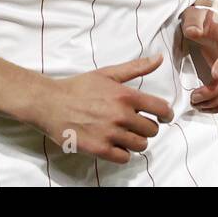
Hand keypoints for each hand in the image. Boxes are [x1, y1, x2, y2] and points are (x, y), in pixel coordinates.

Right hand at [32, 53, 173, 163]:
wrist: (50, 103)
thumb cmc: (79, 87)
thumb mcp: (108, 73)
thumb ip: (136, 68)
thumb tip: (159, 58)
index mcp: (126, 95)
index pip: (160, 108)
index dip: (167, 114)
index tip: (164, 117)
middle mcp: (120, 115)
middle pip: (152, 130)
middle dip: (147, 127)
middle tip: (136, 124)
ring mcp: (110, 134)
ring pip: (140, 145)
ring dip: (136, 141)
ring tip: (125, 135)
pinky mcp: (99, 149)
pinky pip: (124, 157)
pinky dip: (122, 153)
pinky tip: (114, 144)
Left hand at [182, 5, 217, 112]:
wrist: (214, 26)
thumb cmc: (204, 21)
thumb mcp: (196, 16)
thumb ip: (194, 22)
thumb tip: (193, 32)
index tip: (212, 75)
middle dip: (215, 91)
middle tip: (195, 97)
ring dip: (217, 102)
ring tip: (196, 104)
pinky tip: (204, 108)